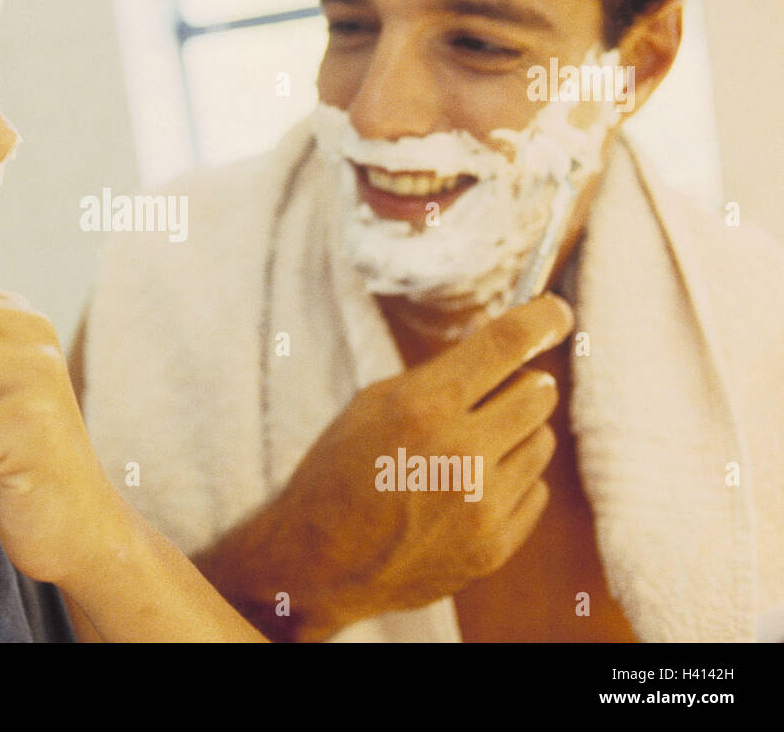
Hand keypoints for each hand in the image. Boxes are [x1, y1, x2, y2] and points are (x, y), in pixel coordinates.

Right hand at [254, 294, 573, 636]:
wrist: (317, 562)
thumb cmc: (338, 474)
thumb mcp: (372, 405)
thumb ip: (439, 379)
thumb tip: (505, 353)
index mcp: (422, 407)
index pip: (506, 345)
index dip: (542, 318)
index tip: (557, 312)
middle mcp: (459, 453)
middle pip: (539, 392)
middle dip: (519, 385)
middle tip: (488, 398)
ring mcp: (481, 504)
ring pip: (542, 442)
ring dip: (514, 437)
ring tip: (466, 453)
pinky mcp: (494, 546)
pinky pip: (534, 490)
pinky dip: (509, 484)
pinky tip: (464, 493)